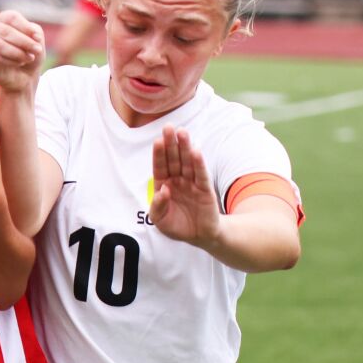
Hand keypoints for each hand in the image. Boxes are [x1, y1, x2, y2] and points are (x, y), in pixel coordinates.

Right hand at [0, 10, 44, 93]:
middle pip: (4, 30)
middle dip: (23, 41)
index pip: (11, 17)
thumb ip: (34, 32)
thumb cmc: (30, 53)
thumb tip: (32, 33)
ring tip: (30, 58)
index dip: (25, 27)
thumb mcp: (37, 39)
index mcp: (4, 19)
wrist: (25, 76)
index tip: (38, 38)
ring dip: (17, 52)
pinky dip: (11, 61)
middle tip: (37, 50)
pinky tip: (19, 63)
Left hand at [149, 126, 218, 247]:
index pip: (160, 167)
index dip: (159, 154)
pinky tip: (196, 152)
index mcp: (164, 185)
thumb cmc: (177, 226)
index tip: (157, 140)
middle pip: (174, 159)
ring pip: (187, 163)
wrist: (198, 235)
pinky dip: (199, 164)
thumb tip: (163, 190)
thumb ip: (157, 207)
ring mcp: (192, 183)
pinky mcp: (205, 190)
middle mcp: (178, 181)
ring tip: (182, 132)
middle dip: (171, 144)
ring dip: (185, 148)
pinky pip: (201, 175)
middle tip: (169, 127)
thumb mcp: (160, 221)